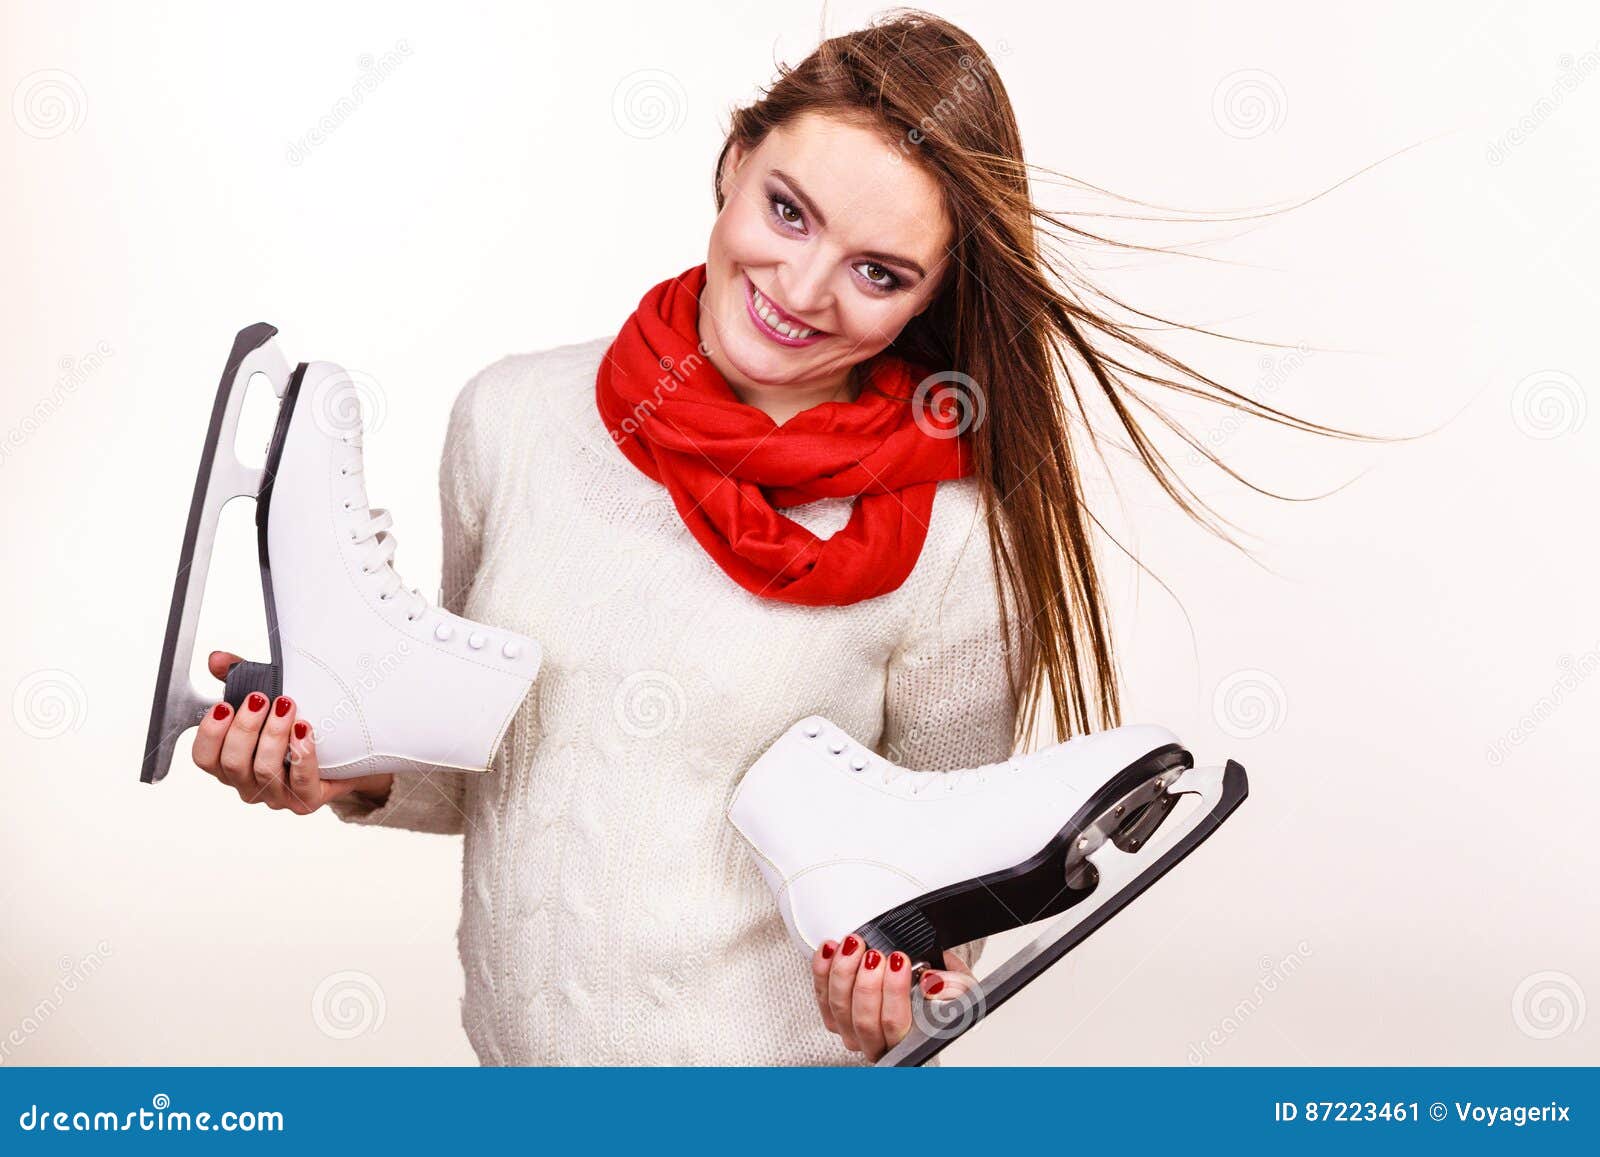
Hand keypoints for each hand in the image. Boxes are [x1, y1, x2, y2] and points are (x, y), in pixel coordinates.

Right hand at [189, 650, 393, 813]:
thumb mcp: (264, 700)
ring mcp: (276, 796)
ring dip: (273, 734)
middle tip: (260, 699)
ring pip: (264, 771)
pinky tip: (304, 730)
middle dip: (245, 727)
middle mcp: (248, 784)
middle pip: (232, 763)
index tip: (224, 705)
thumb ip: (237, 679)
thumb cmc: (294, 727)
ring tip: (287, 706)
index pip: (204, 758)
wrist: (343, 755)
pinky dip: (301, 754)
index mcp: (230, 763)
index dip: (209, 733)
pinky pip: (300, 782)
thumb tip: (217, 659)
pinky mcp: (306, 801)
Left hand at [811, 935, 976, 1061]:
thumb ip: (955, 985)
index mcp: (910, 1041)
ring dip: (843, 972)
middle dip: (867, 982)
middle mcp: (878, 1043)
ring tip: (855, 944)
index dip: (894, 993)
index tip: (900, 960)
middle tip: (876, 954)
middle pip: (864, 1018)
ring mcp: (853, 1032)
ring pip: (839, 1008)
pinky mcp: (834, 1016)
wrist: (922, 981)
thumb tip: (931, 982)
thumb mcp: (961, 986)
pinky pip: (821, 997)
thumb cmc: (940, 990)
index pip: (896, 1025)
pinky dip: (823, 970)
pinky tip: (831, 949)